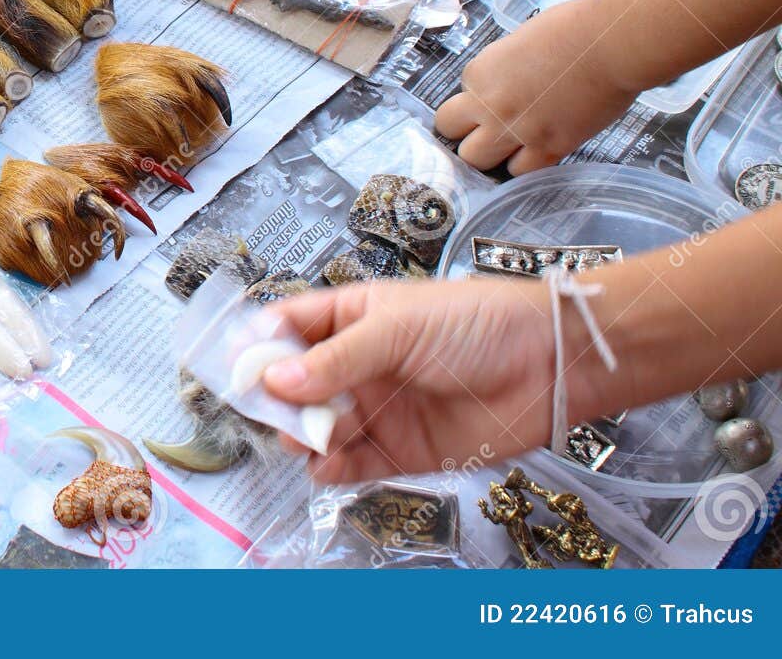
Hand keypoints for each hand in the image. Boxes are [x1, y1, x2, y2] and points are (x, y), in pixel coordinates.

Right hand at [262, 278, 559, 482]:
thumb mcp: (399, 326)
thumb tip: (276, 379)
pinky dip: (328, 467)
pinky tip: (327, 460)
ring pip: (315, 428)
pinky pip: (347, 465)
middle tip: (272, 406)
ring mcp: (375, 409)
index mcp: (350, 318)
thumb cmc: (479, 323)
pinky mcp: (397, 452)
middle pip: (292, 385)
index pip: (287, 328)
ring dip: (302, 433)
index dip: (258, 345)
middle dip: (276, 398)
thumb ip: (337, 358)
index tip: (236, 364)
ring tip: (309, 433)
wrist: (549, 366)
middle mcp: (356, 366)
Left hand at [435, 0, 639, 173]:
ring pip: (476, 160)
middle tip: (489, 130)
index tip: (497, 99)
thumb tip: (504, 84)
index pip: (458, 100)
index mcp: (479, 73)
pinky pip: (520, 172)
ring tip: (511, 145)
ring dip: (490, 154)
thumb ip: (502, 70)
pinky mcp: (549, 147)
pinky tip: (536, 152)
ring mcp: (516, 129)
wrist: (610, 43)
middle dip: (468, 133)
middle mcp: (489, 104)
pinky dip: (525, 166)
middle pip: (452, 134)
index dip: (477, 102)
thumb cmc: (572, 29)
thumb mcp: (518, 42)